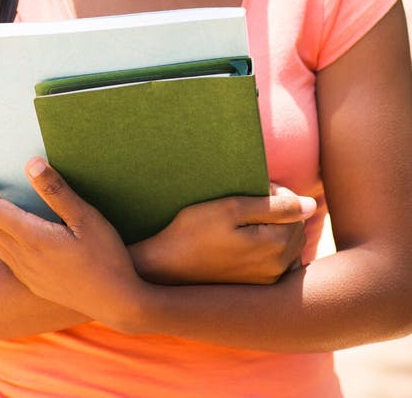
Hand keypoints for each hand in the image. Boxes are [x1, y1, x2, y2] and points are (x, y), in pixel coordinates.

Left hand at [0, 160, 145, 328]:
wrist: (117, 302)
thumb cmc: (106, 256)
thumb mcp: (85, 217)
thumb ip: (56, 190)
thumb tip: (31, 164)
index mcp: (32, 238)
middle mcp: (23, 258)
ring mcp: (26, 274)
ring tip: (6, 200)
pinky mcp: (33, 284)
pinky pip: (5, 257)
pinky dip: (2, 237)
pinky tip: (20, 229)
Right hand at [129, 185, 315, 285]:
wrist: (166, 268)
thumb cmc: (193, 231)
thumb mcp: (230, 208)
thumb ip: (274, 205)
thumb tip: (311, 204)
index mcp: (275, 245)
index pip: (297, 209)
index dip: (278, 193)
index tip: (253, 188)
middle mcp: (279, 268)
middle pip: (295, 228)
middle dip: (280, 212)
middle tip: (248, 203)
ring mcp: (269, 282)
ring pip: (289, 246)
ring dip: (276, 230)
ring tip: (246, 223)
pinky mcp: (258, 289)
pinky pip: (279, 264)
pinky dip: (271, 250)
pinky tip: (249, 244)